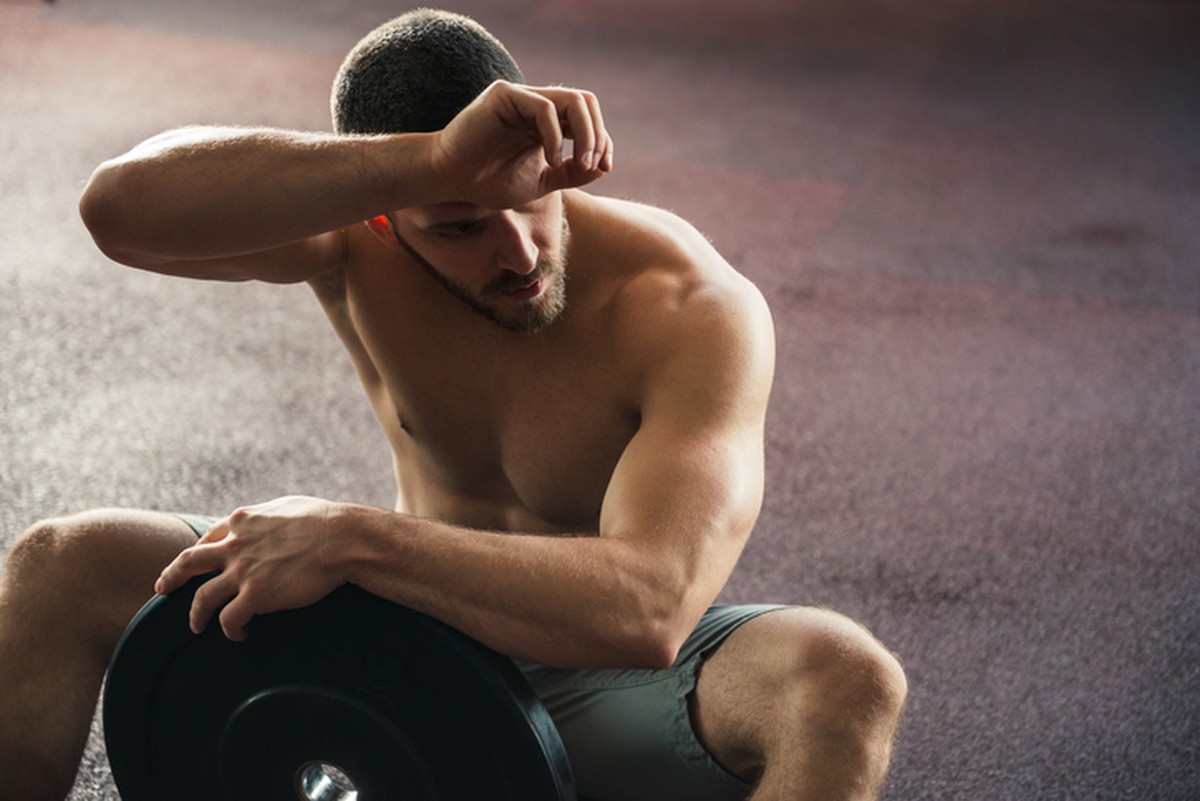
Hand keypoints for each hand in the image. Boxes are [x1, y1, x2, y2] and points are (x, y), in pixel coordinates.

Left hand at [155, 495, 348, 640]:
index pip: (209, 537)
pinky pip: (229, 619)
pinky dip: (229, 630)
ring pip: (202, 598)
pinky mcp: (256, 596)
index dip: (198, 551)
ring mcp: (243, 571)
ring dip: (196, 615)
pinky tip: (238, 634)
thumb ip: (269, 516)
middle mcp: (235, 545)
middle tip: (161, 589)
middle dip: (171, 577)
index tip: (191, 563)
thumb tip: (271, 521)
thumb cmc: (326, 520)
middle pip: (188, 562)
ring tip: (197, 626)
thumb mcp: (288, 506)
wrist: (343, 539)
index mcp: (242, 520)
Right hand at [431, 80, 613, 209]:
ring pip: (573, 100)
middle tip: (592, 165)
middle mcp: (537, 104)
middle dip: (598, 135)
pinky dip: (556, 135)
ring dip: (586, 133)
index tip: (604, 169)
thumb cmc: (490, 182)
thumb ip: (571, 174)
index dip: (604, 141)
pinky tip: (552, 160)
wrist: (452, 181)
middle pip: (586, 103)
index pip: (588, 117)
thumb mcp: (541, 183)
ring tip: (579, 163)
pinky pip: (544, 107)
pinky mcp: (504, 95)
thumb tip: (603, 166)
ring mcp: (521, 97)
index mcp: (547, 122)